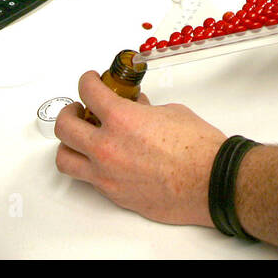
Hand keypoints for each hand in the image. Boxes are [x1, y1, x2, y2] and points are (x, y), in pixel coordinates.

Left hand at [54, 71, 226, 226]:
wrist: (212, 183)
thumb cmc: (199, 150)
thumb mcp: (171, 113)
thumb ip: (144, 110)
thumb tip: (136, 108)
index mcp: (121, 119)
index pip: (88, 92)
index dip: (87, 81)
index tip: (90, 81)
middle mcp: (107, 148)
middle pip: (65, 126)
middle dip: (70, 112)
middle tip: (79, 109)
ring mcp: (107, 175)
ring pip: (65, 159)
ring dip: (69, 144)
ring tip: (81, 138)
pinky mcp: (115, 196)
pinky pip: (89, 179)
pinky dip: (91, 167)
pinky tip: (105, 160)